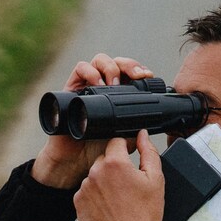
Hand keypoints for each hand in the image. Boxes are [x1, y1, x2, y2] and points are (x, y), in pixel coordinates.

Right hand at [31, 53, 153, 189]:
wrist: (76, 160)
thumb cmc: (99, 148)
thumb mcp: (126, 139)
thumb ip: (137, 130)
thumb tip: (149, 124)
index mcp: (119, 94)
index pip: (131, 72)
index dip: (140, 70)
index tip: (148, 77)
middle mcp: (103, 86)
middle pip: (118, 62)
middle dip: (130, 65)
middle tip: (137, 76)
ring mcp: (87, 85)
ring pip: (100, 60)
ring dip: (111, 67)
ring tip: (115, 84)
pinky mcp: (71, 87)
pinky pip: (80, 68)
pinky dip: (90, 71)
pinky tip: (97, 84)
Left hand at [73, 132, 166, 220]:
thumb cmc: (145, 215)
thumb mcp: (156, 179)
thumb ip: (148, 151)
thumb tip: (142, 135)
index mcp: (115, 164)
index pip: (115, 141)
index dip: (125, 148)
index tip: (129, 159)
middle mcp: (96, 173)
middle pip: (104, 159)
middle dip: (115, 167)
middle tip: (127, 184)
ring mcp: (85, 189)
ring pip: (95, 176)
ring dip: (104, 182)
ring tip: (118, 198)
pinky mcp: (78, 203)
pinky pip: (87, 192)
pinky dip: (95, 196)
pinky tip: (108, 206)